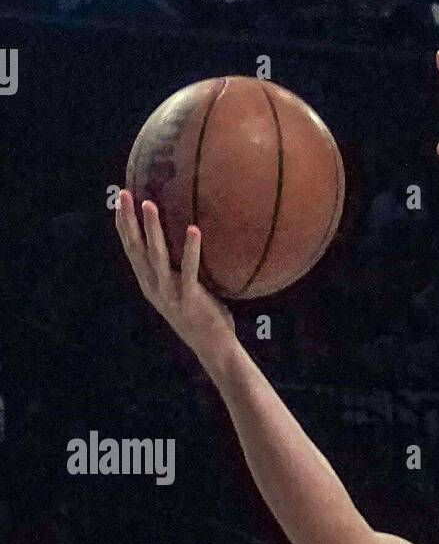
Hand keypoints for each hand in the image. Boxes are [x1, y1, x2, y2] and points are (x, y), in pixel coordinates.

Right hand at [115, 189, 234, 358]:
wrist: (214, 349)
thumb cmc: (202, 317)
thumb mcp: (180, 291)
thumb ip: (175, 271)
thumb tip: (182, 241)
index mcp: (149, 284)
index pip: (131, 250)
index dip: (123, 226)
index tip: (119, 201)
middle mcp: (154, 288)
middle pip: (135, 249)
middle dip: (128, 221)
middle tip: (124, 194)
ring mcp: (170, 294)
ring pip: (155, 256)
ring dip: (151, 229)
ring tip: (148, 204)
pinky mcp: (189, 299)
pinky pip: (189, 270)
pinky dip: (190, 249)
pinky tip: (193, 230)